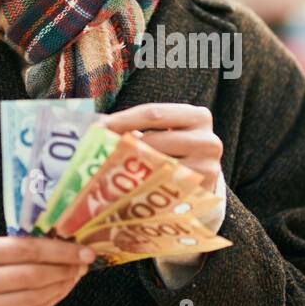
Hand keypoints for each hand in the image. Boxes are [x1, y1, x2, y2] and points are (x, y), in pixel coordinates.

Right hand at [0, 236, 95, 305]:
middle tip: (84, 263)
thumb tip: (68, 242)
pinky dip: (53, 299)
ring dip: (62, 284)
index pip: (23, 248)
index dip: (58, 250)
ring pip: (34, 295)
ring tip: (75, 275)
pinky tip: (63, 288)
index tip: (83, 250)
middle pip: (31, 274)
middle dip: (64, 267)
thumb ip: (21, 245)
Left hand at [101, 102, 222, 189]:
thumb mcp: (165, 130)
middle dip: (121, 144)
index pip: (154, 113)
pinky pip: (162, 187)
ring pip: (157, 165)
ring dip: (129, 167)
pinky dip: (141, 185)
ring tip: (106, 168)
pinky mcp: (200, 192)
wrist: (202, 176)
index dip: (123, 119)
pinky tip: (125, 185)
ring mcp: (207, 168)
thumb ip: (139, 124)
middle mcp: (208, 140)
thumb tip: (98, 124)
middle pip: (154, 141)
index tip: (99, 127)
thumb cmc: (175, 148)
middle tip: (96, 150)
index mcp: (198, 116)